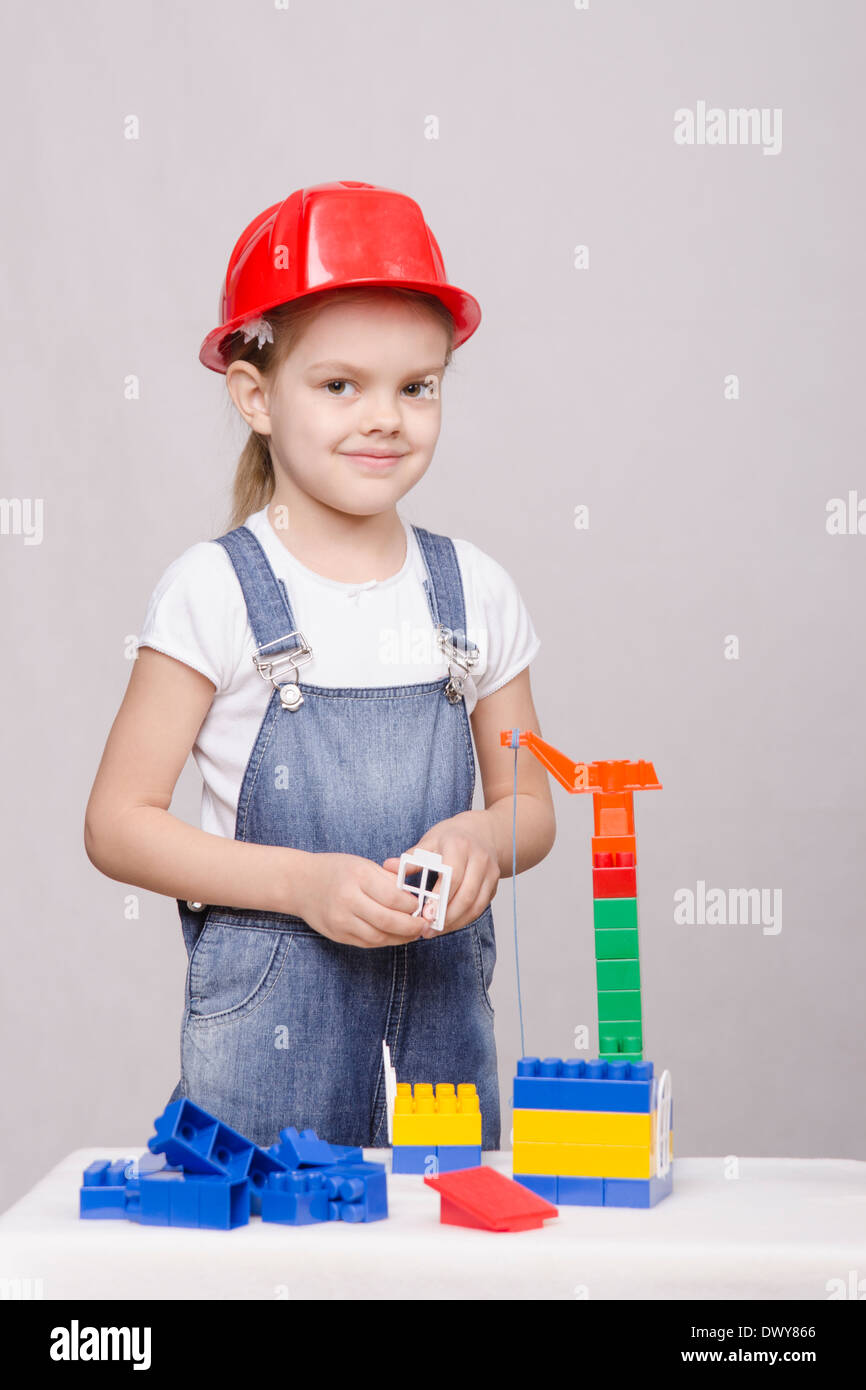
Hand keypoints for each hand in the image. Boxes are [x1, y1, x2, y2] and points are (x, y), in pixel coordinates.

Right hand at [291, 852, 425, 948]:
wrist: (299, 883)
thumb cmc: (336, 870)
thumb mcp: (363, 865)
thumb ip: (388, 881)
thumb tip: (415, 898)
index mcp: (358, 877)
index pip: (394, 898)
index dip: (412, 905)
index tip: (421, 904)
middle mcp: (348, 900)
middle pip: (388, 921)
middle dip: (411, 926)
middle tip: (424, 924)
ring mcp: (341, 920)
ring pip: (379, 937)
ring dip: (400, 938)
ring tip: (413, 932)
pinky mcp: (337, 935)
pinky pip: (367, 943)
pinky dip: (385, 941)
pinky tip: (394, 936)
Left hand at [382, 812, 499, 937]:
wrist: (481, 833)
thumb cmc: (451, 838)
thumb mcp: (429, 842)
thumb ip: (411, 858)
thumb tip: (388, 867)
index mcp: (458, 845)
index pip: (452, 875)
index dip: (439, 898)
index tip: (425, 914)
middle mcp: (479, 858)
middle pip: (466, 894)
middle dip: (446, 916)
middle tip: (428, 929)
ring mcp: (490, 872)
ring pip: (475, 904)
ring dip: (455, 922)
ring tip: (436, 931)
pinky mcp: (494, 885)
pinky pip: (480, 908)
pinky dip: (464, 919)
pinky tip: (449, 925)